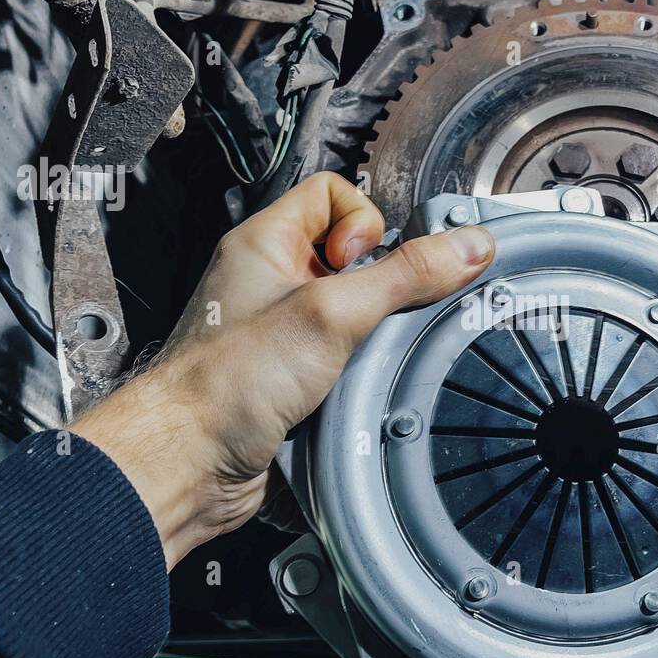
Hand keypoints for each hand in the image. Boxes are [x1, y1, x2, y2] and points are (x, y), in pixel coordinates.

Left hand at [71, 172, 494, 567]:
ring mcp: (283, 334)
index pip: (333, 193)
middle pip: (356, 259)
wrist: (189, 465)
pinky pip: (348, 363)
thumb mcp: (331, 313)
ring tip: (360, 359)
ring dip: (373, 339)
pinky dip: (361, 376)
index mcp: (266, 244)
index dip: (364, 219)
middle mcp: (272, 284)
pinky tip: (354, 392)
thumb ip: (405, 276)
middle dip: (380, 287)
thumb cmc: (224, 382)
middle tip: (376, 314)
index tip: (370, 260)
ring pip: (357, 316)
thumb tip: (468, 246)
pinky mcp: (295, 382)